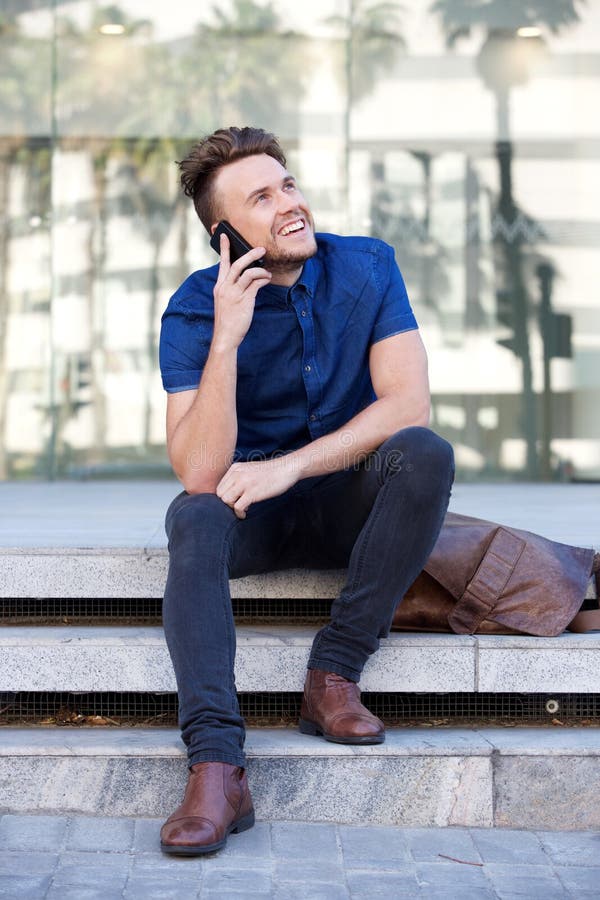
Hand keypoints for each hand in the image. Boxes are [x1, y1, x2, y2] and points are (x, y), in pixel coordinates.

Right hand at [212, 234, 270, 350]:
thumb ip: (233, 289)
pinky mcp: (244, 300)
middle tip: (262, 249)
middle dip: (250, 254)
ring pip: (249, 272)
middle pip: (237, 264)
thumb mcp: (226, 302)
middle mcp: (225, 287)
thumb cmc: (227, 320)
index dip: (224, 248)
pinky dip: (263, 279)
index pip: (222, 264)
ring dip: (261, 270)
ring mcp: (234, 294)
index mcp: (219, 286)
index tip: (224, 235)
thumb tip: (248, 277)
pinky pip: (256, 284)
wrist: (225, 337)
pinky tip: (267, 280)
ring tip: (267, 273)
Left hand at [216, 456, 300, 518]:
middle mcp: (237, 474)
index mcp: (235, 469)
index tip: (233, 502)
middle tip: (236, 507)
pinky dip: (239, 513)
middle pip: (220, 494)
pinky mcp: (252, 492)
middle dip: (227, 504)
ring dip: (232, 509)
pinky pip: (237, 507)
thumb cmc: (271, 472)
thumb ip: (239, 478)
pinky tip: (245, 514)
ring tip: (241, 510)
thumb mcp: (250, 470)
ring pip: (226, 501)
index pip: (220, 487)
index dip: (225, 497)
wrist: (287, 468)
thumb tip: (230, 493)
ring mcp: (244, 483)